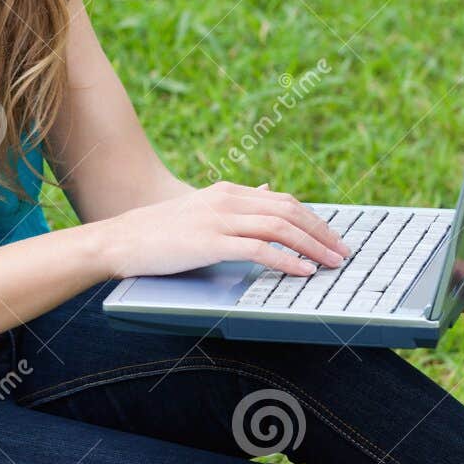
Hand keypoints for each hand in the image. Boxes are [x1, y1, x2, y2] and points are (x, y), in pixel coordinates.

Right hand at [104, 179, 351, 281]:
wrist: (121, 239)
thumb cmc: (159, 231)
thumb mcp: (202, 208)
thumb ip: (237, 203)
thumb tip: (268, 191)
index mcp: (227, 191)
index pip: (283, 201)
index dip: (313, 219)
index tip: (333, 238)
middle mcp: (227, 199)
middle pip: (289, 211)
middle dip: (321, 233)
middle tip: (343, 253)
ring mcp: (219, 219)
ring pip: (280, 228)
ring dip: (312, 247)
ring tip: (332, 263)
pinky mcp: (209, 242)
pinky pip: (258, 250)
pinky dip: (286, 260)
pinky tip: (303, 271)